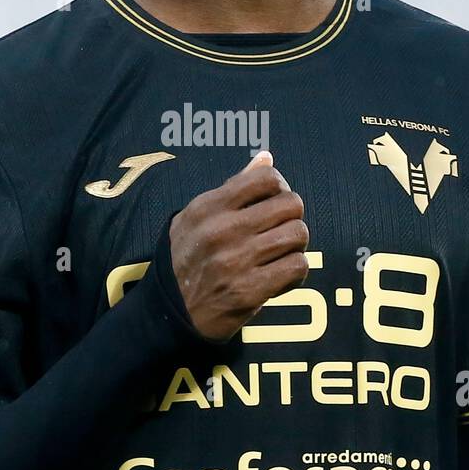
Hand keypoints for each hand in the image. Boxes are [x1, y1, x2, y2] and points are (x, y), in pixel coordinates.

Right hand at [168, 150, 308, 340]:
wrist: (170, 312)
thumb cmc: (186, 259)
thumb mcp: (195, 217)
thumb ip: (232, 187)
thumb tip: (266, 157)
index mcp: (209, 207)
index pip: (266, 178)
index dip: (280, 187)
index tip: (274, 202)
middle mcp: (223, 230)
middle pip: (291, 204)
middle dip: (292, 217)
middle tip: (280, 230)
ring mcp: (237, 261)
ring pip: (298, 235)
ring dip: (296, 245)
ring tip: (280, 253)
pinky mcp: (250, 290)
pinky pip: (296, 267)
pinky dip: (295, 271)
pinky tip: (281, 275)